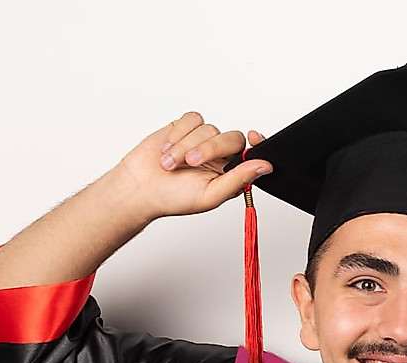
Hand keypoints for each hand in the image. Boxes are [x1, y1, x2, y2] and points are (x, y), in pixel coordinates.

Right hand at [112, 113, 271, 223]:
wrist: (140, 187)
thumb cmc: (175, 198)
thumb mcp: (211, 194)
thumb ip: (239, 179)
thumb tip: (265, 166)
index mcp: (232, 174)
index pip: (253, 154)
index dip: (257, 144)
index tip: (253, 137)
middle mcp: (221, 156)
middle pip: (231, 138)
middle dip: (210, 148)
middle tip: (191, 162)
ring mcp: (203, 140)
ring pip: (208, 128)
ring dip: (186, 145)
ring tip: (171, 164)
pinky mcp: (185, 127)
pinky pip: (192, 119)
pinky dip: (179, 133)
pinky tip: (167, 149)